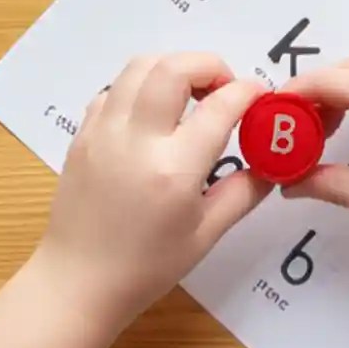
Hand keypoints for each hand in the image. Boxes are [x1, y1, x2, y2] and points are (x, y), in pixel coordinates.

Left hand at [36, 52, 271, 324]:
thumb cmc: (146, 267)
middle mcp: (136, 140)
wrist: (77, 282)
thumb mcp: (206, 235)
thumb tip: (271, 164)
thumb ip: (243, 193)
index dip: (247, 92)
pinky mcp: (82, 134)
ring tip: (190, 95)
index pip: (220, 106)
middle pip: (173, 67)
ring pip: (139, 66)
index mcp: (174, 169)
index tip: (260, 97)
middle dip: (209, 65)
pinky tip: (152, 116)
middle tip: (223, 89)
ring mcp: (103, 132)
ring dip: (173, 68)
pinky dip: (140, 87)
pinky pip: (113, 89)